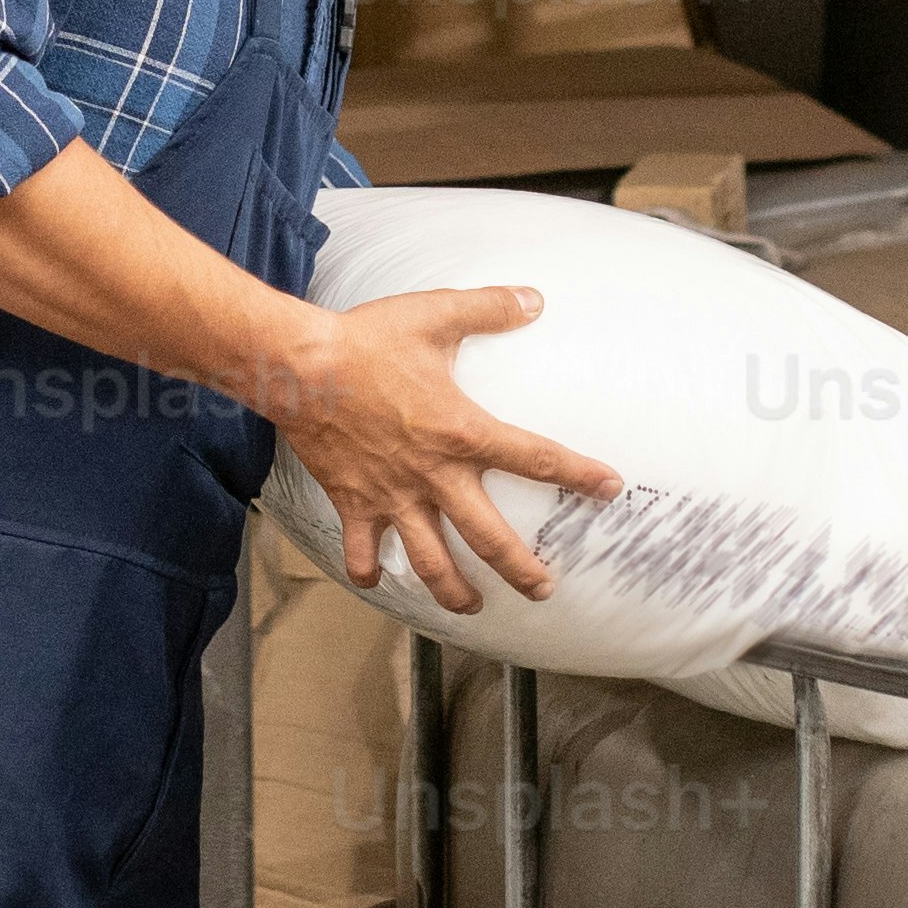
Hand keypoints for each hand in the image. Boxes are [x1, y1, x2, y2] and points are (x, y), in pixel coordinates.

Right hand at [256, 283, 619, 615]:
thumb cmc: (366, 341)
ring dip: (453, 590)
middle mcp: (433, 475)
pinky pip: (363, 551)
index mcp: (462, 432)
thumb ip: (489, 308)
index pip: (536, 459)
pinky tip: (380, 579)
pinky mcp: (353, 503)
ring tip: (471, 607)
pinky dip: (370, 571)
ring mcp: (392, 496)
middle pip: (488, 538)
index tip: (609, 489)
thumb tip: (534, 299)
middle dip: (521, 570)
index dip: (579, 475)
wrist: (297, 367)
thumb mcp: (435, 314)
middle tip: (543, 589)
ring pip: (429, 561)